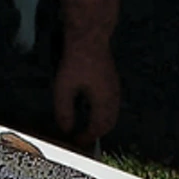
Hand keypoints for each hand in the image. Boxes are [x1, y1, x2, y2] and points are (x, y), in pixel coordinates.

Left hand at [54, 0, 120, 149]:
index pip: (97, 128)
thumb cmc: (77, 59)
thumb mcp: (64, 88)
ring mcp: (114, 87)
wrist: (89, 36)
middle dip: (96, 134)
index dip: (86, 138)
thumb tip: (66, 128)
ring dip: (101, 124)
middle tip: (83, 139)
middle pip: (108, 124)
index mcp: (102, 100)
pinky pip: (112, 104)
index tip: (76, 142)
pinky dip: (104, 113)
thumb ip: (64, 111)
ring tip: (88, 128)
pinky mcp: (112, 80)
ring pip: (112, 114)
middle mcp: (112, 96)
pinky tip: (93, 110)